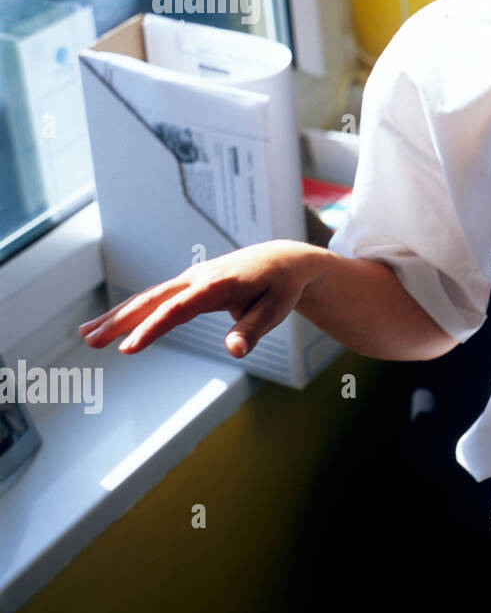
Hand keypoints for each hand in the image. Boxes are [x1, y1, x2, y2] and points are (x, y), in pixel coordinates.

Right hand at [77, 240, 320, 359]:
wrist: (282, 261)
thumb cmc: (279, 288)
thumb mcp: (274, 311)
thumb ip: (252, 330)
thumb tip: (235, 351)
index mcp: (217, 285)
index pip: (178, 309)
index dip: (152, 328)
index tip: (128, 349)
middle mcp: (197, 278)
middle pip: (152, 300)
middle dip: (120, 321)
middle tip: (90, 341)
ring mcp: (190, 279)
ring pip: (147, 297)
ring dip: (117, 315)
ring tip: (85, 334)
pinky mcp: (188, 284)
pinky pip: (155, 298)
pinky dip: (131, 310)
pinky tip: (111, 324)